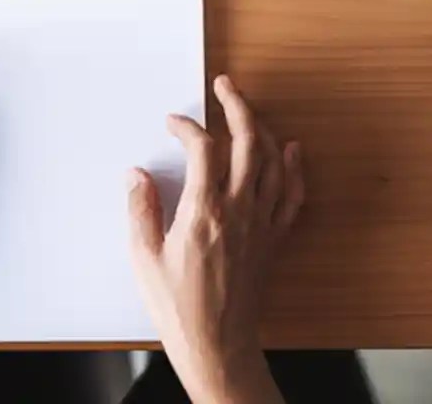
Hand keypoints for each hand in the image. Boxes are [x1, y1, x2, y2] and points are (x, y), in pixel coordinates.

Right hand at [127, 74, 304, 403]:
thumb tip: (137, 176)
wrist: (217, 345)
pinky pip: (292, 195)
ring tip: (247, 111)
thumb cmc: (179, 307)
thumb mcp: (144, 258)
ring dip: (262, 129)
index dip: (188, 126)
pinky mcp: (274, 239)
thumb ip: (141, 210)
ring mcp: (261, 224)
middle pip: (248, 143)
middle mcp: (239, 212)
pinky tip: (291, 150)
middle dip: (237, 106)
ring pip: (273, 162)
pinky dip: (294, 168)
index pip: (202, 149)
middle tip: (224, 86)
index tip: (174, 122)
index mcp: (204, 213)